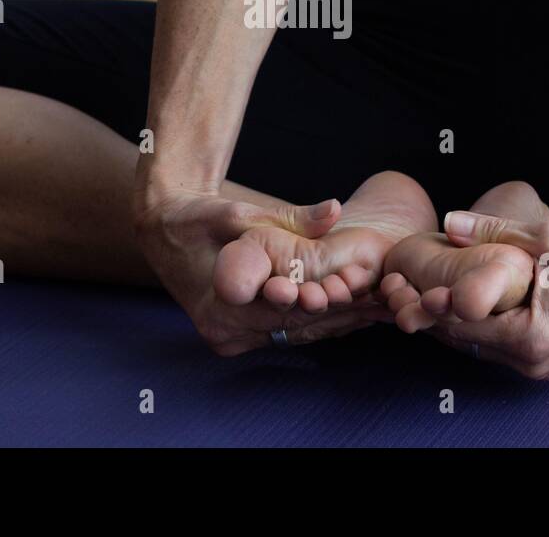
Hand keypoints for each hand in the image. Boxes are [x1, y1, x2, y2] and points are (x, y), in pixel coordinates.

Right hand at [133, 186, 375, 355]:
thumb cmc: (201, 219)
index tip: (364, 288)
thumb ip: (291, 218)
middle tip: (383, 299)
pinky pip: (286, 331)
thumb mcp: (242, 214)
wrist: (165, 230)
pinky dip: (318, 320)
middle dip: (341, 311)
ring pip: (296, 333)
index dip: (329, 300)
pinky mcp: (241, 334)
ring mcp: (232, 338)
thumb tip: (333, 210)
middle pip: (296, 327)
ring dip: (336, 319)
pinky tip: (354, 310)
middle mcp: (224, 332)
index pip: (287, 310)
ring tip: (378, 305)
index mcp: (220, 306)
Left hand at [415, 185, 548, 378]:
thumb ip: (492, 230)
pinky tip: (463, 296)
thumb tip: (448, 223)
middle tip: (409, 284)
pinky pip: (499, 343)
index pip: (461, 323)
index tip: (407, 281)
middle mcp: (535, 362)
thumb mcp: (544, 235)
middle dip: (439, 311)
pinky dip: (480, 322)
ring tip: (430, 288)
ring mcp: (542, 365)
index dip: (431, 301)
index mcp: (531, 339)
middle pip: (466, 339)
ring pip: (481, 344)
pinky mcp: (548, 357)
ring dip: (457, 318)